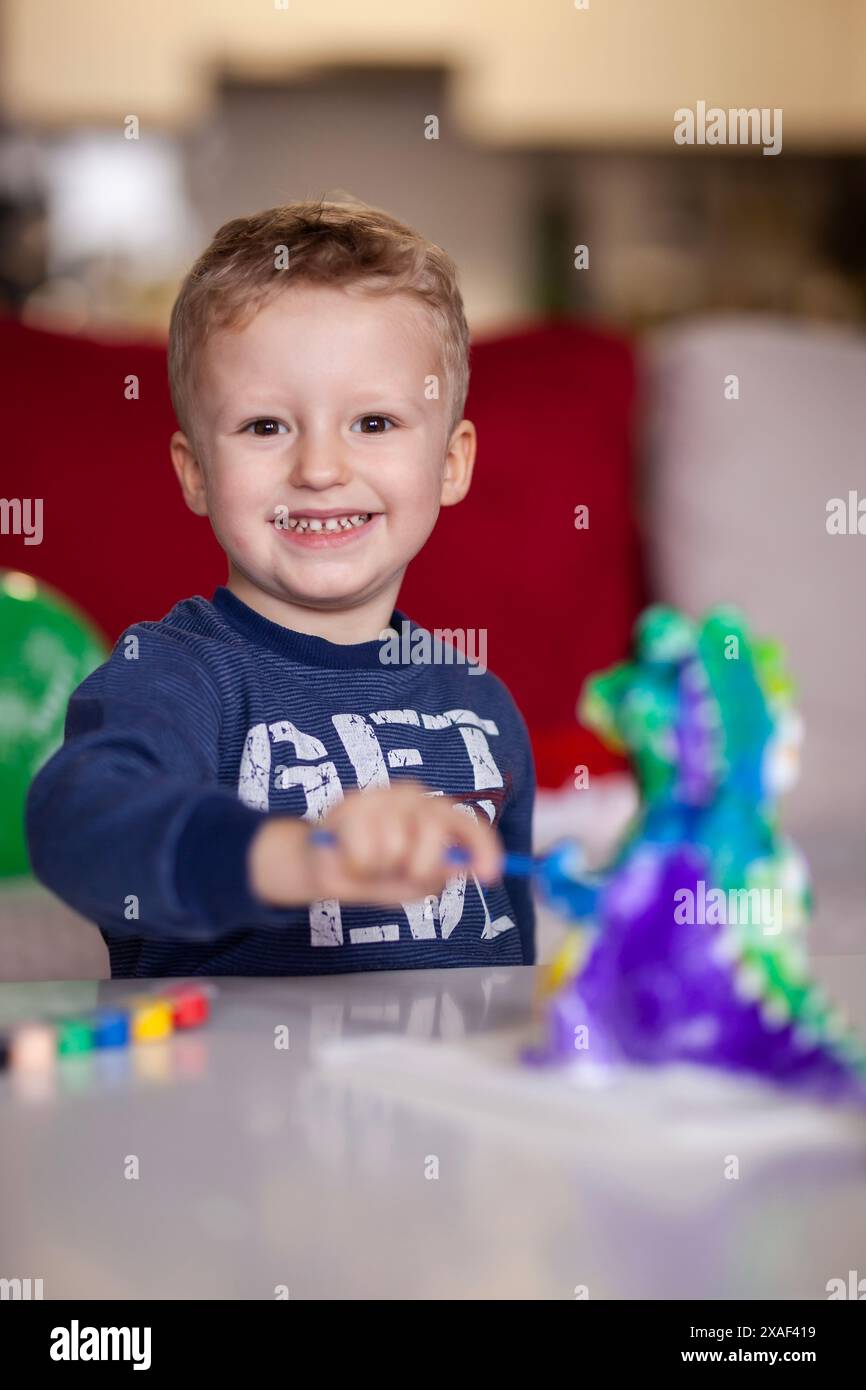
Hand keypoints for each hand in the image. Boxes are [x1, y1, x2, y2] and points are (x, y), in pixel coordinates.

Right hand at [248, 781, 502, 906]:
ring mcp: (382, 795)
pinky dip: (358, 865)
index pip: (468, 825)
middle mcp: (414, 797)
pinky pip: (365, 850)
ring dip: (381, 868)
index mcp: (436, 814)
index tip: (491, 874)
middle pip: (433, 832)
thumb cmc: (376, 872)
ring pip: (395, 845)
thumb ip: (438, 873)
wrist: (324, 864)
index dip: (484, 848)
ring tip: (370, 863)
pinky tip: (351, 856)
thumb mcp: (413, 881)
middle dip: (418, 866)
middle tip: (398, 872)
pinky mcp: (350, 804)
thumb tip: (466, 866)